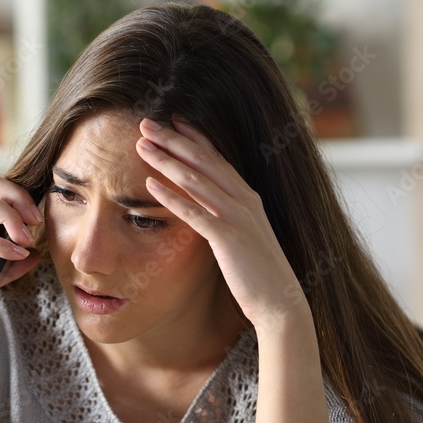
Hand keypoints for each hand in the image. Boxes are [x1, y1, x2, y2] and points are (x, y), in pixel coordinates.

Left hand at [135, 117, 308, 331]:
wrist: (280, 302)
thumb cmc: (257, 274)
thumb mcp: (242, 238)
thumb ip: (225, 219)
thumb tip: (205, 212)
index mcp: (247, 197)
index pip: (216, 158)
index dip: (193, 137)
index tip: (172, 121)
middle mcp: (244, 200)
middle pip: (204, 160)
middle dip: (173, 139)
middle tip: (145, 123)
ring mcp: (237, 217)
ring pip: (196, 180)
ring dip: (167, 160)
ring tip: (142, 145)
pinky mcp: (228, 238)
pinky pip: (195, 212)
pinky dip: (171, 196)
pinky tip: (149, 185)